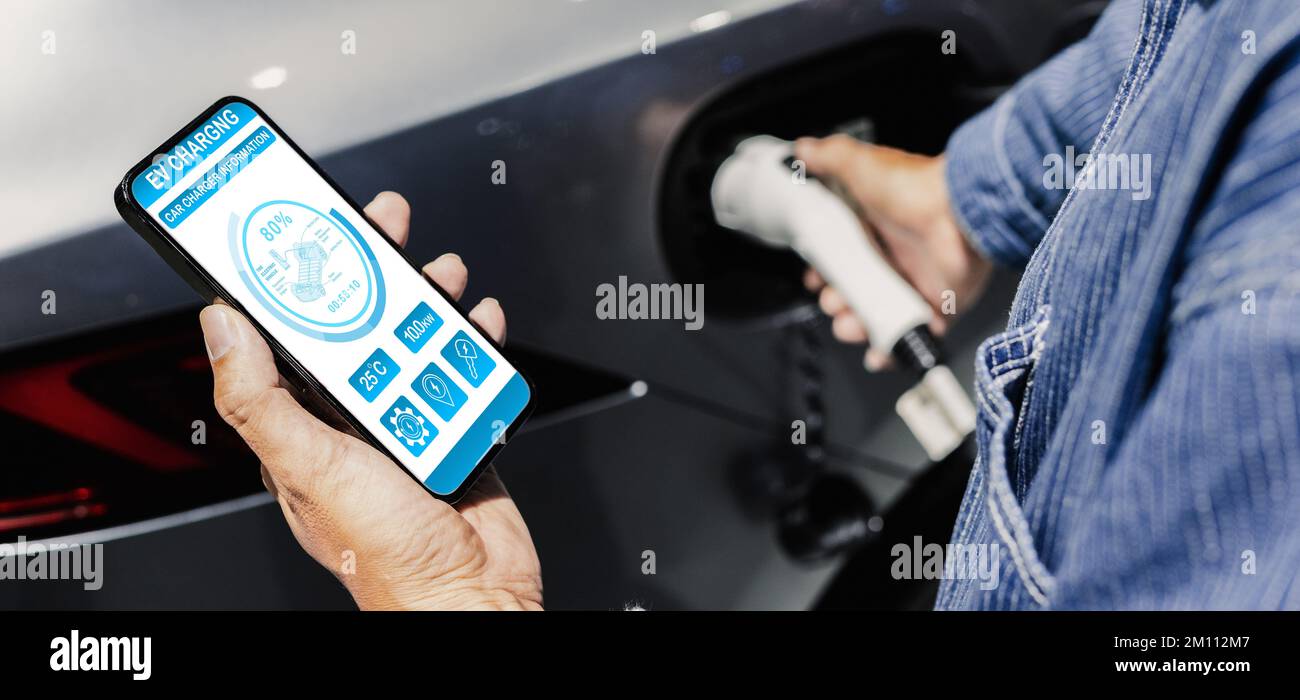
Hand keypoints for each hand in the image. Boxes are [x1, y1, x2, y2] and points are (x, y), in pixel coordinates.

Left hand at [198, 191, 541, 609]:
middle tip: (383, 225)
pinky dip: (478, 341)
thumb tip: (219, 325)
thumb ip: (260, 399)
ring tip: (441, 272)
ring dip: (431, 299)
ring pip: (417, 341)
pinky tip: (481, 322)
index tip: (302, 232)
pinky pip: (467, 370)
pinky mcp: (458, 429)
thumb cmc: (384, 551)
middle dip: (373, 270)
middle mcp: (354, 420)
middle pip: (361, 324)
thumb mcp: (308, 466)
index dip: (296, 278)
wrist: (470, 591)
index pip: (291, 335)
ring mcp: (410, 423)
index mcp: (305, 425)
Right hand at [794, 135, 991, 368]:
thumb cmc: (915, 188)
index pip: (843, 257)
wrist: (960, 213)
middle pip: (857, 290)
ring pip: (878, 314)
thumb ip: (830, 157)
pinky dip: (893, 348)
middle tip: (832, 301)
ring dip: (857, 326)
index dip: (825, 272)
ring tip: (849, 325)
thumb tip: (803, 147)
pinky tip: (877, 354)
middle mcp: (897, 256)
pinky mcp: (939, 305)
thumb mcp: (861, 165)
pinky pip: (914, 333)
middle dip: (837, 302)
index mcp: (877, 229)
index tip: (815, 279)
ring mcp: (917, 282)